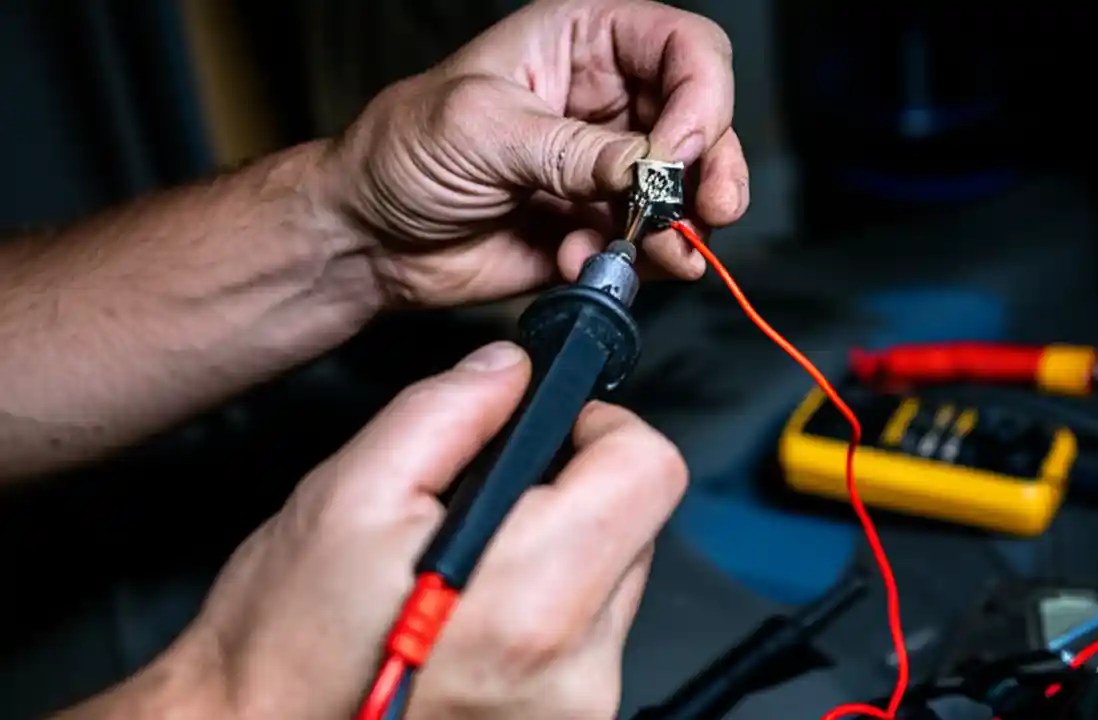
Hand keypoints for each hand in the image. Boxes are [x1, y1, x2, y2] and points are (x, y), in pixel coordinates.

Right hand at [71, 341, 686, 718]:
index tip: (551, 427)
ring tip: (467, 573)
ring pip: (614, 578)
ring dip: (557, 553)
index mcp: (532, 598)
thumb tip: (508, 369)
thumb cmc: (285, 652)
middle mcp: (574, 667)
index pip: (649, 470)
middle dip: (571, 491)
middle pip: (638, 522)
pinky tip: (474, 617)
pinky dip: (546, 608)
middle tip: (482, 505)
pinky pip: (589, 635)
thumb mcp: (348, 497)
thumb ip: (445, 413)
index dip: (601, 426)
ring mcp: (578, 707)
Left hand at [326, 0, 747, 306]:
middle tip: (710, 210)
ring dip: (679, 226)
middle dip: (713, 168)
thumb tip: (651, 168)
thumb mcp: (482, 130)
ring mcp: (608, 167)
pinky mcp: (601, 225)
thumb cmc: (404, 154)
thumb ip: (572, 149)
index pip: (684, 47)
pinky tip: (584, 261)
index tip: (681, 151)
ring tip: (649, 251)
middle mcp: (607, 99)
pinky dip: (639, 264)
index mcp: (582, 41)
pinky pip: (654, 244)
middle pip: (704, 120)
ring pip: (688, 189)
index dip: (702, 95)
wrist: (371, 238)